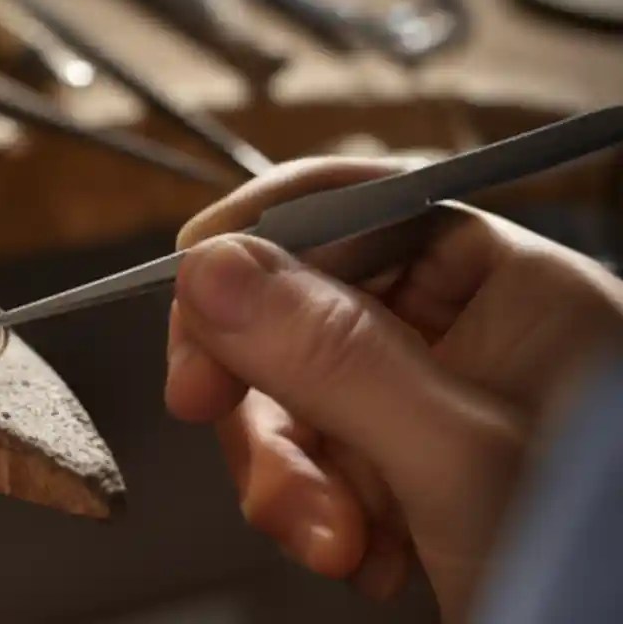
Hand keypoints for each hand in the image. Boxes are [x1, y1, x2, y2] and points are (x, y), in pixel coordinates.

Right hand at [165, 157, 622, 622]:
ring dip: (289, 473)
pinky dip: (316, 513)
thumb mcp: (448, 454)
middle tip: (202, 406)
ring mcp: (429, 409)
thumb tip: (213, 268)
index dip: (269, 232)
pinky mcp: (402, 474)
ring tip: (329, 543)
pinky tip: (365, 560)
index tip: (193, 275)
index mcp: (509, 288)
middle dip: (261, 384)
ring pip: (296, 396)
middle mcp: (465, 338)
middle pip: (306, 309)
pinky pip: (315, 462)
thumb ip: (331, 354)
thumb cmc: (580, 569)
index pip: (366, 205)